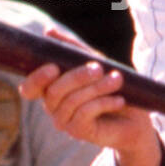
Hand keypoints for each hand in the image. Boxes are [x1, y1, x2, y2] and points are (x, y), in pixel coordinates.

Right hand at [19, 30, 162, 165]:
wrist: (135, 117)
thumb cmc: (111, 86)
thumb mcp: (94, 61)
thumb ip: (72, 49)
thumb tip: (48, 32)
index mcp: (51, 89)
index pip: (29, 89)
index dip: (36, 79)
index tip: (53, 67)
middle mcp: (52, 106)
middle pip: (54, 91)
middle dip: (78, 77)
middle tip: (99, 68)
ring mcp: (63, 121)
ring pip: (71, 101)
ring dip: (96, 88)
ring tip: (116, 80)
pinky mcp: (77, 132)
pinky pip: (84, 114)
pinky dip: (103, 103)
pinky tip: (119, 100)